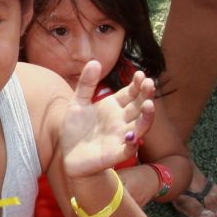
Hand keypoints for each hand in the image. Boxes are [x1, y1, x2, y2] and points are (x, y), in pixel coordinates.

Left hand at [59, 62, 153, 179]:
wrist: (67, 155)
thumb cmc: (75, 130)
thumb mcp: (77, 103)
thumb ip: (86, 84)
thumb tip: (95, 61)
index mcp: (113, 107)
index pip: (131, 93)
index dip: (137, 85)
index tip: (140, 74)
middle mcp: (120, 121)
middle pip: (139, 107)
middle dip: (146, 96)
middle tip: (149, 83)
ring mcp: (119, 137)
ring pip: (140, 127)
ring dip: (146, 118)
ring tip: (149, 105)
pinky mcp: (114, 154)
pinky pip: (127, 150)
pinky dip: (131, 145)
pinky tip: (133, 139)